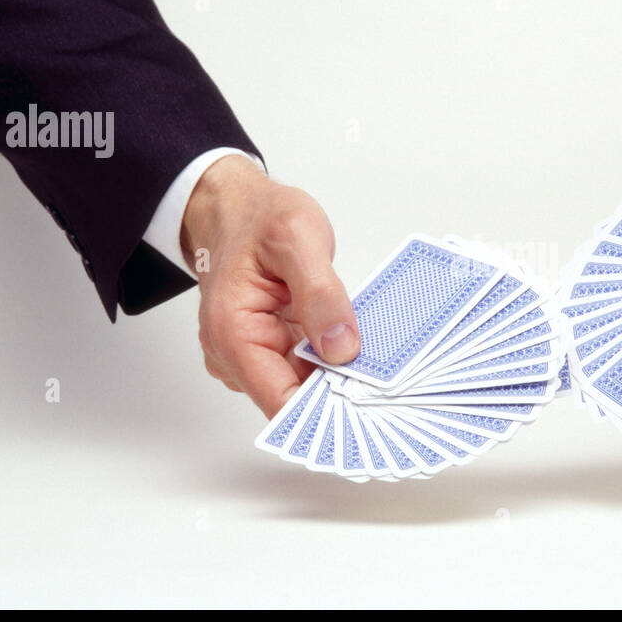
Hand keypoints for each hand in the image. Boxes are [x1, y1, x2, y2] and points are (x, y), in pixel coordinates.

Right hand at [181, 155, 358, 416]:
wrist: (239, 207)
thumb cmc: (259, 218)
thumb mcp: (297, 240)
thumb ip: (320, 294)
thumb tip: (341, 348)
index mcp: (233, 333)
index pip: (280, 402)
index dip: (324, 413)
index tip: (367, 413)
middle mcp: (236, 354)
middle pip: (296, 400)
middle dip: (340, 397)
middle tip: (389, 390)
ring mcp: (255, 354)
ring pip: (306, 386)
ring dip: (341, 380)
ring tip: (380, 368)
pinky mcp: (273, 348)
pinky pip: (308, 367)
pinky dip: (335, 363)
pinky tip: (361, 353)